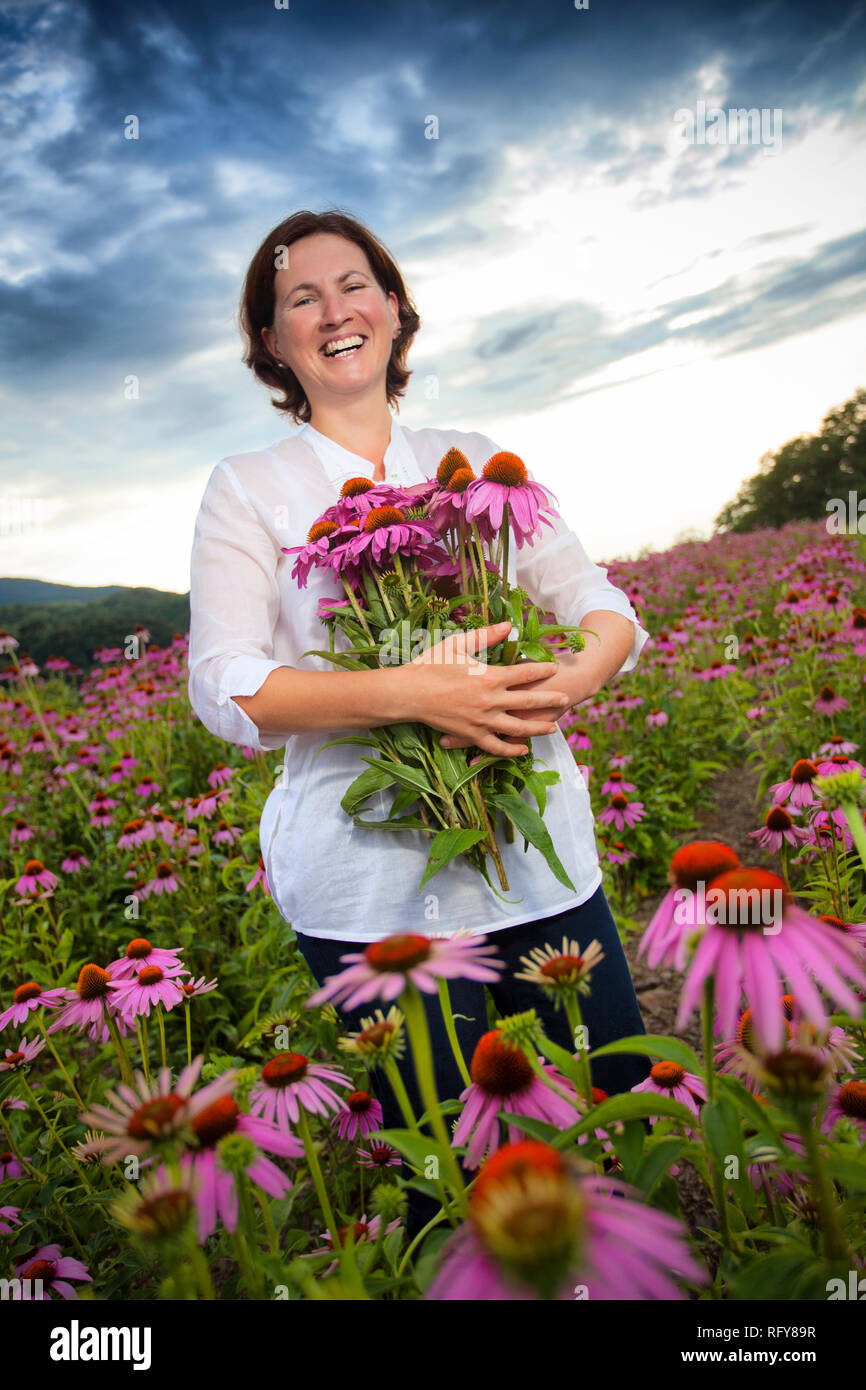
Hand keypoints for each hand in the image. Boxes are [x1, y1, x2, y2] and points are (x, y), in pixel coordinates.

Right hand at [393, 619, 572, 757]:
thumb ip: (486, 636)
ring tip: (553, 727)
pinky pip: (496, 746)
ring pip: (518, 727)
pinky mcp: (472, 735)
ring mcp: (482, 720)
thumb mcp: (458, 644)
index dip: (542, 670)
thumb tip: (510, 625)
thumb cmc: (431, 665)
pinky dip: (511, 750)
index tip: (555, 667)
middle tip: (566, 698)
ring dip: (537, 728)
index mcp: (490, 676)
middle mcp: (491, 700)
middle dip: (550, 699)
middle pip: (529, 701)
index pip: (525, 673)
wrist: (409, 693)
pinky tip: (523, 749)